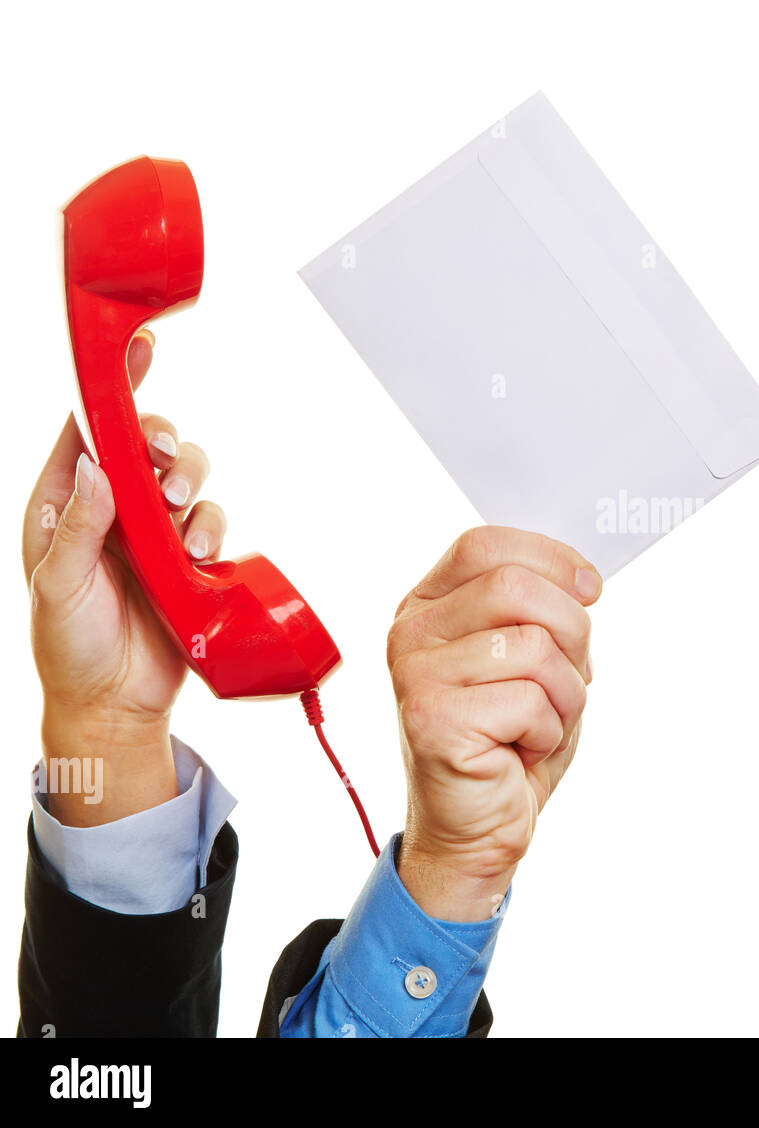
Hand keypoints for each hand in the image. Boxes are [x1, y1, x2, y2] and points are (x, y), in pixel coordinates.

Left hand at [24, 333, 228, 824]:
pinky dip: (214, 531)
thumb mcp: (58, 583)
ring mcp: (154, 533)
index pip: (87, 432)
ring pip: (187, 479)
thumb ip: (80, 523)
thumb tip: (96, 464)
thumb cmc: (68, 646)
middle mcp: (112, 509)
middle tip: (166, 474)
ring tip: (186, 533)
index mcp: (66, 504)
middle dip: (164, 446)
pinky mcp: (191, 560)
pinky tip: (201, 557)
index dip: (112, 391)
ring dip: (192, 490)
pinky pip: (213, 523)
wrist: (114, 704)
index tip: (137, 353)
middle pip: (146, 446)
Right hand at [387, 527, 600, 920]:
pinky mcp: (433, 719)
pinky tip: (518, 751)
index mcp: (429, 606)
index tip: (589, 589)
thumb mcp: (531, 658)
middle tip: (569, 677)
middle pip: (514, 586)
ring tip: (538, 723)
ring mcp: (415, 675)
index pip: (486, 545)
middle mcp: (411, 634)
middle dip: (570, 631)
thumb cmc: (508, 740)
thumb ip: (540, 609)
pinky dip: (547, 732)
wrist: (479, 828)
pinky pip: (529, 701)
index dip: (549, 559)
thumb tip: (584, 579)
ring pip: (533, 646)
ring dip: (564, 694)